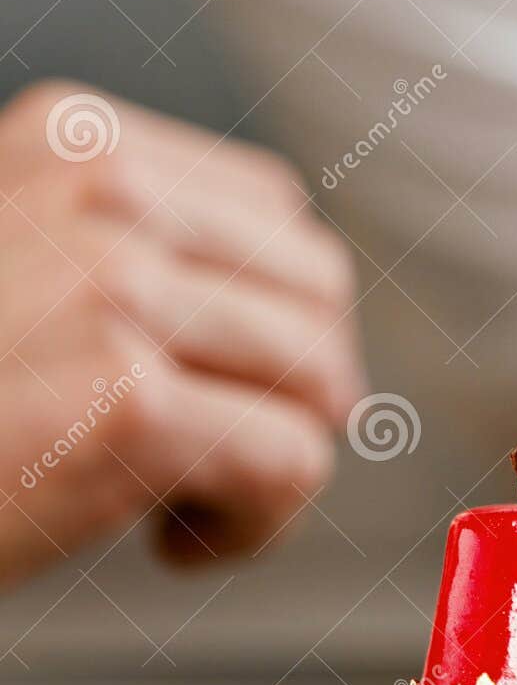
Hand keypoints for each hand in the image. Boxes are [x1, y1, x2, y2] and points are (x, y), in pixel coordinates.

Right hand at [0, 82, 360, 585]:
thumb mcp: (14, 264)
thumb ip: (115, 251)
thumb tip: (265, 307)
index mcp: (80, 144)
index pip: (272, 211)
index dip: (269, 315)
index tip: (218, 380)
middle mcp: (107, 196)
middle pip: (316, 288)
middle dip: (293, 385)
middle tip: (223, 448)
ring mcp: (118, 289)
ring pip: (318, 375)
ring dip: (273, 459)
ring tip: (184, 497)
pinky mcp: (126, 399)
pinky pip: (289, 463)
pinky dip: (253, 525)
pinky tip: (172, 540)